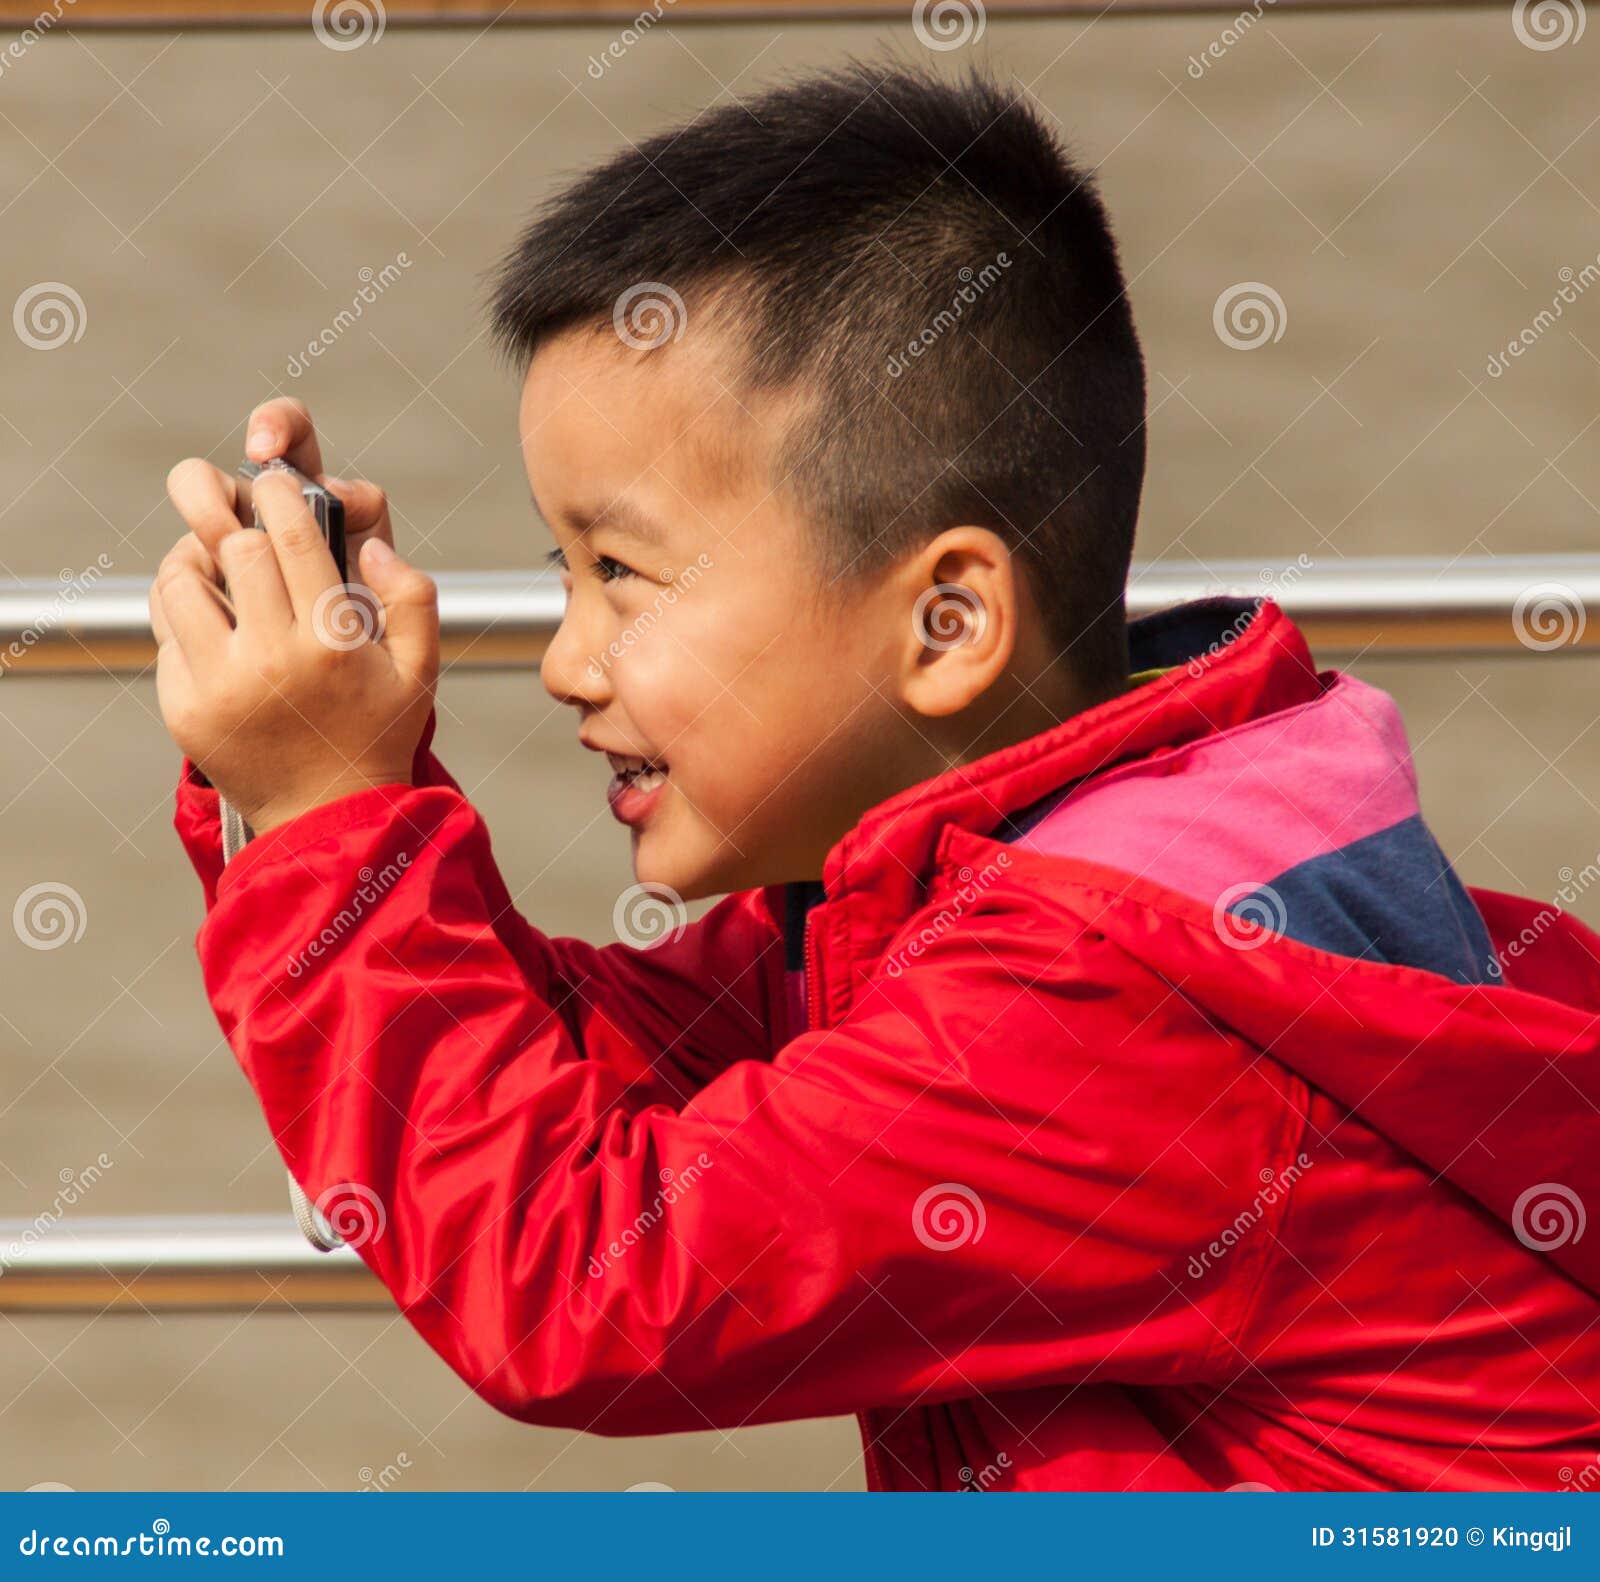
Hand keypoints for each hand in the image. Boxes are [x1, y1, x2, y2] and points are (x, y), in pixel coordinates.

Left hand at [152, 399, 437, 833]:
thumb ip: (413, 598)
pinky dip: (182, 612)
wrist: (329, 816)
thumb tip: (371, 546)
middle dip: (242, 528)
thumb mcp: (421, 670)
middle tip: (249, 525)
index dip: (280, 495)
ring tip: (217, 567)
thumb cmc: (376, 733)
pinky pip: (166, 632)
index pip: (293, 537)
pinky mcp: (184, 707)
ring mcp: (221, 685)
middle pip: (234, 549)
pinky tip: (209, 619)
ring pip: (181, 582)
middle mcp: (273, 659)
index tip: (276, 482)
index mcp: (333, 644)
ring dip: (197, 563)